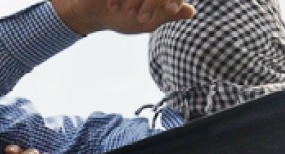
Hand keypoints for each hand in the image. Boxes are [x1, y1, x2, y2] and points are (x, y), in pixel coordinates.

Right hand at [50, 0, 194, 35]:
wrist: (92, 13)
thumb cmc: (123, 16)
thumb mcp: (149, 20)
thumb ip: (169, 14)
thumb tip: (192, 11)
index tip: (170, 9)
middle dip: (153, 2)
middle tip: (143, 18)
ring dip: (135, 0)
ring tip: (128, 13)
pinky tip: (114, 7)